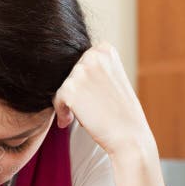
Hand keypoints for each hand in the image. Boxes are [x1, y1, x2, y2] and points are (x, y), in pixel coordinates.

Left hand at [52, 42, 154, 156]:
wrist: (129, 135)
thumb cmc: (121, 111)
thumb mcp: (112, 78)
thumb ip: (94, 69)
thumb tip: (66, 69)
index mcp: (105, 50)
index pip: (79, 62)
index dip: (82, 81)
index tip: (91, 95)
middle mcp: (92, 55)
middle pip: (69, 74)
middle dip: (75, 91)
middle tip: (89, 106)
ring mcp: (80, 71)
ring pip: (62, 87)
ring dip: (68, 102)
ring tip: (84, 114)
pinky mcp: (69, 88)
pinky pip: (56, 99)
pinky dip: (61, 112)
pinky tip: (69, 121)